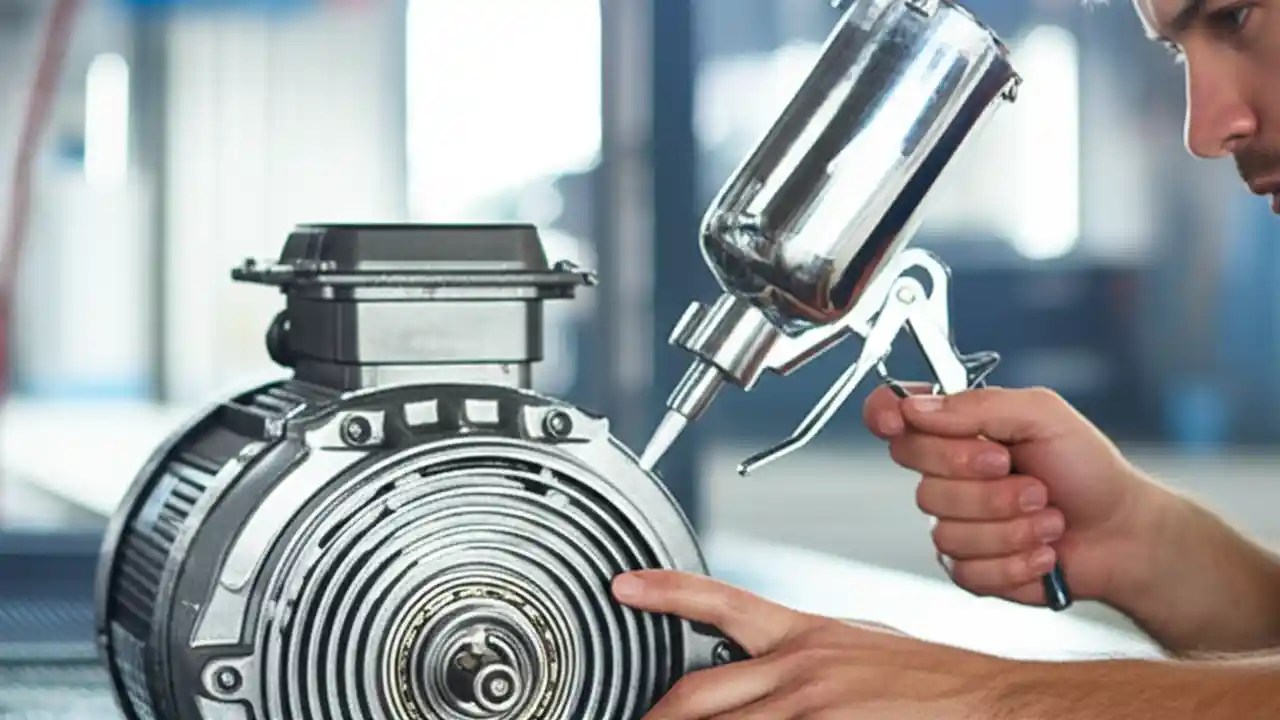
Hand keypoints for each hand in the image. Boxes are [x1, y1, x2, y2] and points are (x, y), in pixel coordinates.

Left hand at [612, 569, 1012, 718]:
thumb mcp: (858, 647)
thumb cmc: (926, 683)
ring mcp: (808, 707)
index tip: (623, 586)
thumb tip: (764, 676)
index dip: (665, 591)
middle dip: (654, 716)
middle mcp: (798, 667)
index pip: (720, 601)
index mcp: (804, 634)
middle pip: (695, 692)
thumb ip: (803, 659)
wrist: (989, 700)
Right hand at [862, 384, 1166, 607]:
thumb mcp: (1042, 415)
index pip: (892, 415)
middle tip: (1030, 479)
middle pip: (922, 481)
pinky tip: (1043, 552)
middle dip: (985, 485)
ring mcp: (954, 523)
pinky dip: (1015, 561)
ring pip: (946, 529)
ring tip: (1048, 517)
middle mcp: (947, 474)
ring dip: (1011, 526)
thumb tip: (916, 408)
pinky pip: (965, 569)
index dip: (883, 415)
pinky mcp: (968, 568)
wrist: (1122, 535)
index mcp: (957, 428)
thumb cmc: (1088, 470)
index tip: (898, 421)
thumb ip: (977, 406)